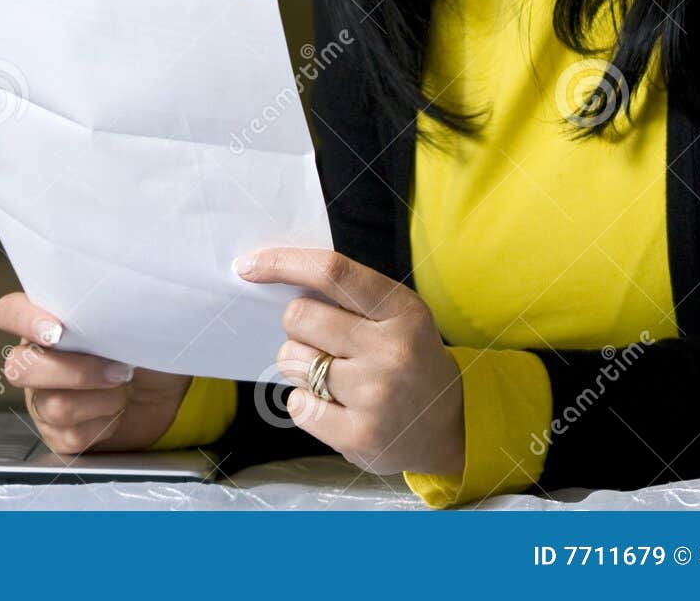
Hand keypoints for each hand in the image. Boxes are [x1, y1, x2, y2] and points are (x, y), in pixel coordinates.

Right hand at [0, 291, 191, 452]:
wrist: (165, 387)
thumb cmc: (143, 345)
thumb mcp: (130, 318)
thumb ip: (110, 309)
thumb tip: (113, 306)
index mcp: (46, 322)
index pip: (9, 313)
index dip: (24, 321)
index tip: (57, 330)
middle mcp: (37, 361)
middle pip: (19, 368)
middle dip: (76, 371)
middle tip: (118, 368)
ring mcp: (43, 400)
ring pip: (52, 406)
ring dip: (101, 399)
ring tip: (124, 387)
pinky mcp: (59, 434)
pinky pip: (70, 435)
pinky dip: (104, 424)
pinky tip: (117, 411)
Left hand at [235, 247, 464, 475]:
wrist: (450, 427)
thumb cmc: (407, 358)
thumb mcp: (397, 315)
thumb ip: (348, 295)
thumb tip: (274, 275)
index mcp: (402, 309)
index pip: (332, 272)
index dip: (284, 263)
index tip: (249, 265)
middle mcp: (392, 350)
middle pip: (299, 317)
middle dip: (297, 326)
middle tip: (321, 341)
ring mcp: (376, 396)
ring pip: (291, 360)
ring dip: (300, 365)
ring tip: (334, 376)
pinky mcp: (359, 436)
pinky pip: (297, 405)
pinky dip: (306, 403)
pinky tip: (337, 406)